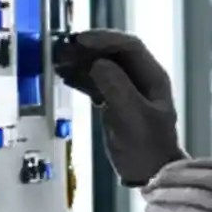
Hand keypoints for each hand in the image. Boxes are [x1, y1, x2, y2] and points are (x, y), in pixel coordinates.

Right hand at [54, 29, 186, 186]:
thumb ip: (116, 88)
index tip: (80, 41)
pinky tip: (64, 76)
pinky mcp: (114, 100)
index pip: (130, 46)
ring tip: (58, 61)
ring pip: (102, 65)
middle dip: (88, 48)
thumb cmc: (147, 147)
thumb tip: (97, 63)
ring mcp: (128, 88)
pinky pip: (96, 81)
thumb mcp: (132, 117)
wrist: (150, 173)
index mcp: (153, 77)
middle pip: (113, 52)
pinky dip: (80, 77)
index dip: (104, 39)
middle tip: (62, 50)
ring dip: (81, 61)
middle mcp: (142, 78)